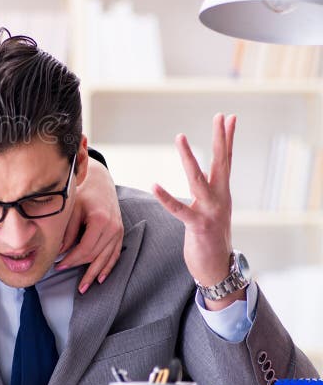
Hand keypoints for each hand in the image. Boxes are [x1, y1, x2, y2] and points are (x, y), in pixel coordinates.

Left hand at [59, 156, 123, 292]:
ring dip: (94, 274)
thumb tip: (60, 252)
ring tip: (83, 287)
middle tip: (63, 273)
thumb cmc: (83, 192)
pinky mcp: (120, 232)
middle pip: (95, 255)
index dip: (71, 260)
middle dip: (79, 267)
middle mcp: (113, 227)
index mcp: (101, 220)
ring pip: (106, 258)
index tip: (58, 265)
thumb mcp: (72, 209)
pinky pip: (115, 254)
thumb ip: (67, 231)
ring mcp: (119, 231)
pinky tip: (100, 278)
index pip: (85, 249)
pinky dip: (107, 267)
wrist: (100, 180)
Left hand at [153, 113, 240, 308]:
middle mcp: (219, 198)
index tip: (229, 117)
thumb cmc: (211, 237)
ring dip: (189, 157)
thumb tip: (207, 176)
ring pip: (198, 179)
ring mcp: (210, 211)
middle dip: (221, 138)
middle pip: (221, 163)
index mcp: (221, 193)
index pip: (226, 160)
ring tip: (180, 136)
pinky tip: (154, 184)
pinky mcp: (197, 226)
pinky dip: (167, 198)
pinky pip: (179, 209)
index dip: (227, 138)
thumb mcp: (211, 209)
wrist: (218, 269)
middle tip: (220, 116)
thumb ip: (207, 191)